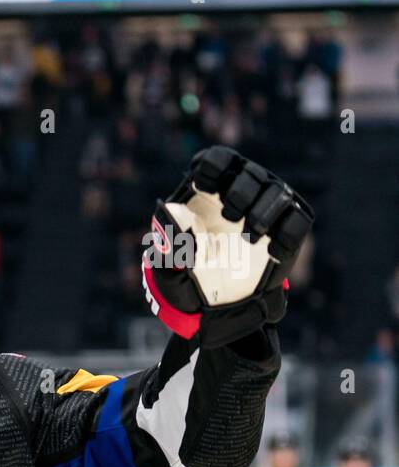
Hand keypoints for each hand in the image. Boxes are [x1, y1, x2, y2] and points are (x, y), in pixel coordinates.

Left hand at [141, 146, 313, 346]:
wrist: (217, 307)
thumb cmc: (187, 277)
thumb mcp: (170, 264)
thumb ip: (168, 239)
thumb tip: (169, 210)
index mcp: (209, 193)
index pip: (217, 159)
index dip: (213, 166)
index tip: (204, 186)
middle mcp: (241, 194)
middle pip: (250, 172)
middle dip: (240, 192)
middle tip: (230, 217)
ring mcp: (266, 210)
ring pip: (278, 191)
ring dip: (264, 211)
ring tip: (250, 237)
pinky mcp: (286, 231)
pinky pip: (298, 219)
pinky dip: (288, 233)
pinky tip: (271, 251)